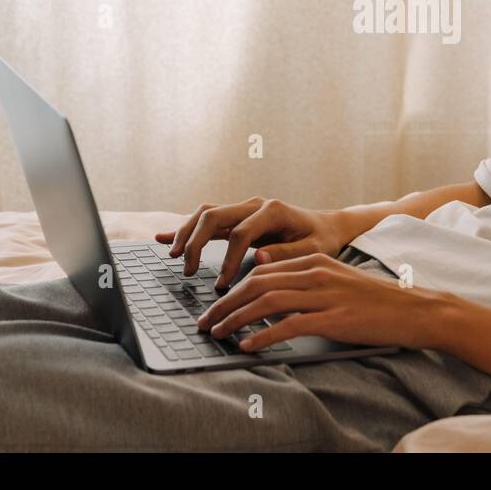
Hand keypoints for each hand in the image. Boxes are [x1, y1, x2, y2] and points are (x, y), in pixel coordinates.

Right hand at [155, 197, 358, 286]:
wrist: (326, 226)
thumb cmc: (321, 240)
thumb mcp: (314, 251)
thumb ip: (287, 254)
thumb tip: (258, 257)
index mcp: (273, 210)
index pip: (240, 233)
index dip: (228, 259)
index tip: (223, 284)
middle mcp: (254, 204)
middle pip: (213, 216)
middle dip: (195, 243)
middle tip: (188, 271)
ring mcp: (244, 209)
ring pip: (205, 214)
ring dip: (186, 233)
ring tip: (174, 257)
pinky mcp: (237, 217)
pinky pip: (206, 219)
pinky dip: (185, 228)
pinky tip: (164, 239)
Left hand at [194, 253, 449, 352]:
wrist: (414, 310)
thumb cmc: (376, 301)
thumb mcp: (337, 283)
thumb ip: (306, 284)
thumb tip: (270, 296)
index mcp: (315, 261)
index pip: (261, 270)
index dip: (232, 289)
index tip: (215, 306)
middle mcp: (316, 272)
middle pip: (257, 283)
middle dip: (225, 303)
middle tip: (205, 321)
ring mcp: (325, 294)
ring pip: (267, 301)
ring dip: (236, 319)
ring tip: (218, 333)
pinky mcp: (333, 317)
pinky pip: (289, 324)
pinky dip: (263, 334)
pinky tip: (248, 345)